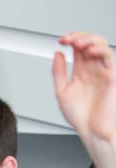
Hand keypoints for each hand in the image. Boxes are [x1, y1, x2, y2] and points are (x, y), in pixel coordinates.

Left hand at [53, 31, 115, 167]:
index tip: (61, 40)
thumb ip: (59, 72)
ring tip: (77, 42)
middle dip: (79, 37)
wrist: (90, 130)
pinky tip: (89, 50)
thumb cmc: (80, 116)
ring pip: (101, 46)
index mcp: (82, 72)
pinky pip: (109, 58)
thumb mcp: (62, 90)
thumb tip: (58, 54)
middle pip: (90, 43)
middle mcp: (93, 69)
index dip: (71, 40)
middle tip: (68, 39)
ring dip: (89, 40)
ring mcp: (102, 71)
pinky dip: (100, 50)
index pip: (79, 49)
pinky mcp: (111, 76)